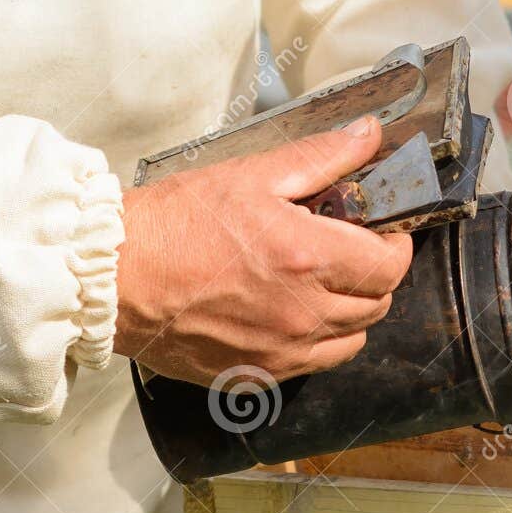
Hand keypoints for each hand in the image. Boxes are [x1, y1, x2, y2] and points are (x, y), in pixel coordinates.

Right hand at [114, 116, 413, 384]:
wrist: (116, 276)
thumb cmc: (176, 223)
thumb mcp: (252, 174)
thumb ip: (321, 157)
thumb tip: (369, 136)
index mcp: (308, 258)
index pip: (390, 266)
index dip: (395, 246)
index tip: (382, 233)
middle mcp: (303, 313)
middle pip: (376, 305)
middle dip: (373, 276)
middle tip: (347, 252)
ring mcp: (281, 351)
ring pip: (351, 342)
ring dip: (349, 313)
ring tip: (319, 285)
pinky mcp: (255, 376)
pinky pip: (311, 366)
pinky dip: (315, 343)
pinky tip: (288, 315)